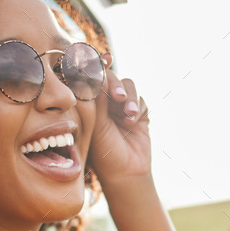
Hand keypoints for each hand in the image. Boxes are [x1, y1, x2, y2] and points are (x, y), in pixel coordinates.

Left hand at [87, 55, 151, 186]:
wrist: (125, 172)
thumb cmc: (103, 151)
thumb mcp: (96, 122)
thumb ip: (98, 96)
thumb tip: (99, 70)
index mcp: (89, 103)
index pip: (92, 77)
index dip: (96, 65)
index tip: (103, 58)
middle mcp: (105, 102)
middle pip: (111, 77)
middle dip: (115, 85)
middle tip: (117, 97)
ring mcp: (122, 107)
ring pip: (128, 85)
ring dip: (128, 97)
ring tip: (128, 115)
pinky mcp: (138, 113)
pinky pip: (140, 99)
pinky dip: (137, 107)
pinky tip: (132, 121)